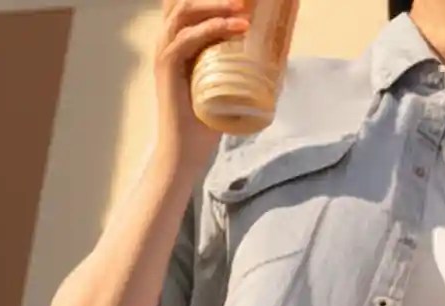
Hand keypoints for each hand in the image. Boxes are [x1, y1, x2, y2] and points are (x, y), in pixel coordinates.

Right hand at [153, 0, 249, 172]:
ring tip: (244, 8)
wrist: (187, 150)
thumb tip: (278, 58)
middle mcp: (169, 43)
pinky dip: (211, 28)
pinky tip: (235, 28)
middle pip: (184, 3)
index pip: (188, 8)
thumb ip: (242, 68)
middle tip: (245, 0)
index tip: (241, 1)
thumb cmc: (209, 121)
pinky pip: (185, 39)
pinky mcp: (167, 69)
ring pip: (184, 13)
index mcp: (180, 43)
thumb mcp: (228, 86)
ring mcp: (166, 54)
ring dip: (216, 6)